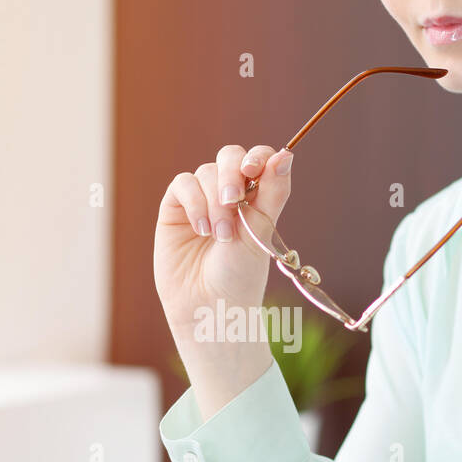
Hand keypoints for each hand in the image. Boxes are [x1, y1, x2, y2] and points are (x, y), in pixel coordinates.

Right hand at [153, 144, 293, 339]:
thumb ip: (273, 192)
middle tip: (233, 201)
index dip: (257, 156)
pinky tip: (201, 230)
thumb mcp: (261, 233)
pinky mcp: (175, 209)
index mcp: (256, 197)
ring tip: (219, 236)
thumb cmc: (241, 276)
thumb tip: (286, 154)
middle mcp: (228, 194)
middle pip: (230, 156)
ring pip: (206, 172)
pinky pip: (183, 184)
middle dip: (232, 174)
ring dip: (214, 201)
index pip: (259, 159)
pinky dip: (193, 202)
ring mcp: (201, 200)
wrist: (210, 307)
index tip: (253, 170)